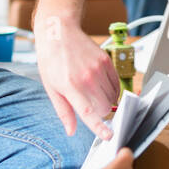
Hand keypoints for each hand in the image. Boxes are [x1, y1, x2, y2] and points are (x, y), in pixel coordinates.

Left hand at [34, 17, 119, 139]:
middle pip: (105, 107)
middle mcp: (86, 78)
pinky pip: (116, 84)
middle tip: (90, 104)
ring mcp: (98, 69)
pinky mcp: (106, 61)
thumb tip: (71, 130)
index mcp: (70, 87)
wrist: (59, 32)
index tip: (108, 136)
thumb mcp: (51, 88)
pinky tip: (99, 83)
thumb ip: (64, 111)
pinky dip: (111, 89)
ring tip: (92, 90)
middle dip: (100, 111)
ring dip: (106, 99)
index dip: (99, 127)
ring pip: (112, 97)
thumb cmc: (51, 59)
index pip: (89, 112)